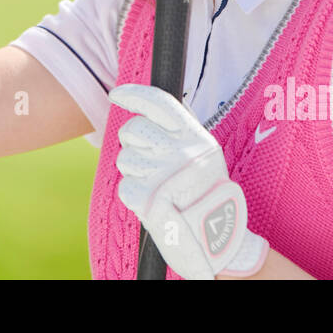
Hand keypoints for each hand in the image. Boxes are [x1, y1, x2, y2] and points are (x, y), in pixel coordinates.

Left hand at [109, 84, 269, 279]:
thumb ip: (177, 132)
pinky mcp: (147, 197)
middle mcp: (181, 151)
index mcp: (196, 137)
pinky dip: (134, 194)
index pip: (159, 103)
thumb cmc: (204, 194)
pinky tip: (153, 202)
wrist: (217, 239)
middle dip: (132, 143)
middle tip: (150, 161)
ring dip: (135, 172)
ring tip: (158, 187)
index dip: (134, 94)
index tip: (116, 94)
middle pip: (132, 129)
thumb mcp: (202, 154)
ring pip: (125, 158)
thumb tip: (142, 108)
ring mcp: (163, 174)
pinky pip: (125, 185)